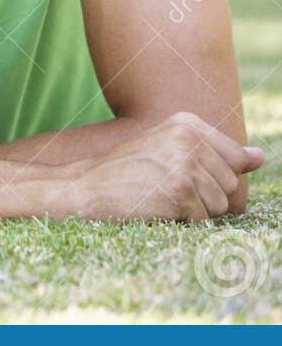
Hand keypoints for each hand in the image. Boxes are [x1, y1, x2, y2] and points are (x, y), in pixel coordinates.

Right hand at [70, 111, 262, 220]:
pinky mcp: (180, 189)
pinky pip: (203, 219)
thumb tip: (261, 158)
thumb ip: (216, 153)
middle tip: (164, 188)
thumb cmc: (125, 173)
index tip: (179, 175)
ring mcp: (184, 163)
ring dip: (194, 211)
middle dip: (204, 197)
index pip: (235, 159)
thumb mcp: (167, 150)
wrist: (83, 187)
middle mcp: (188, 138)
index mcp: (186, 123)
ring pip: (221, 205)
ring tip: (159, 197)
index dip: (212, 178)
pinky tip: (155, 207)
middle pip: (231, 184)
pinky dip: (181, 222)